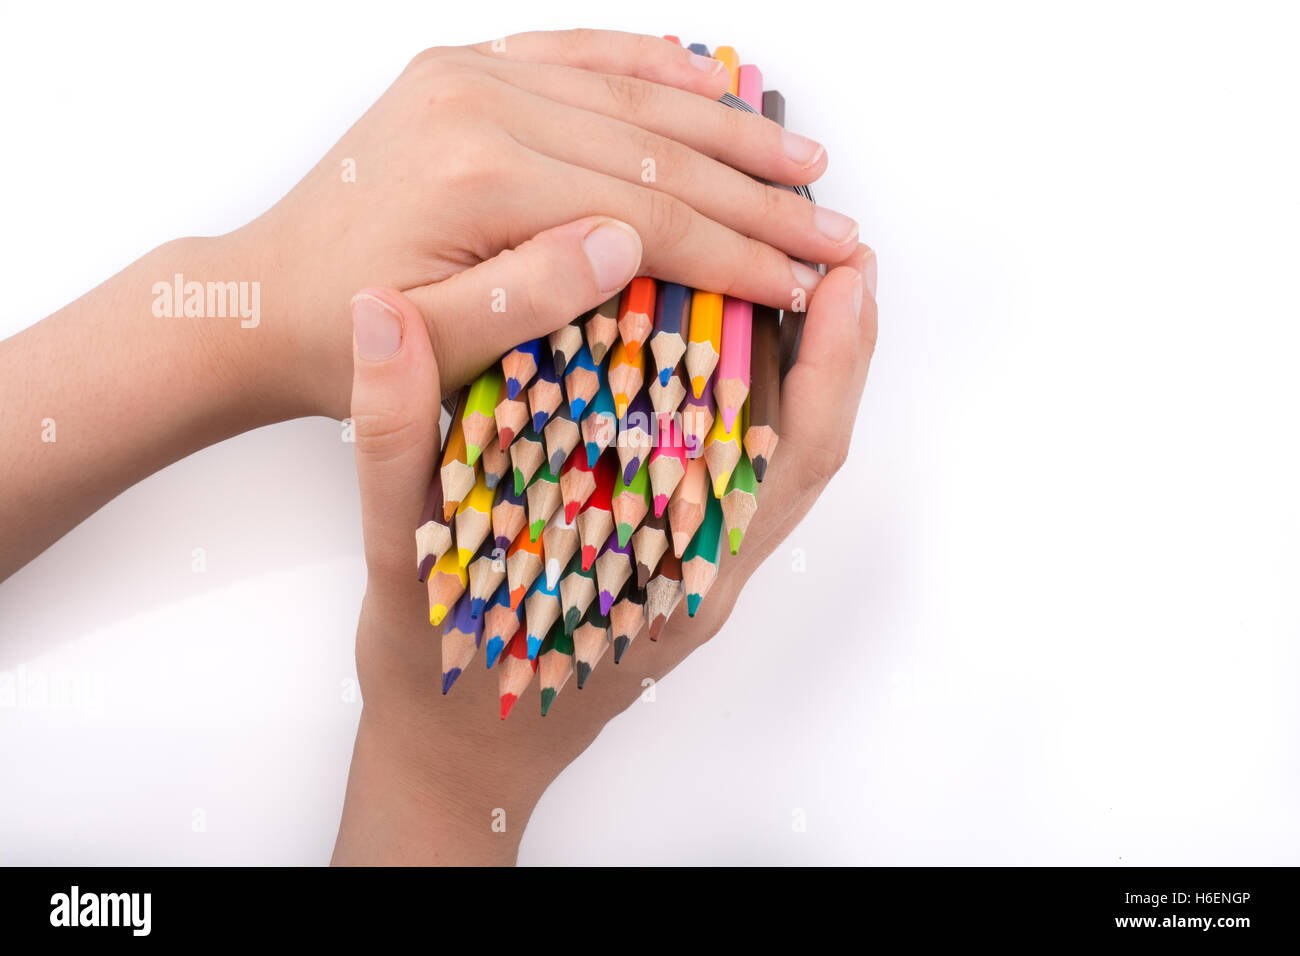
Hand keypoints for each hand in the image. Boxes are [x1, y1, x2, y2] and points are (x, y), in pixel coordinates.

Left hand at [226, 29, 857, 418]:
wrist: (263, 297)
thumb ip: (531, 294)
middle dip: (756, 196)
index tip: (806, 283)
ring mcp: (472, 76)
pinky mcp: (467, 71)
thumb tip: (636, 241)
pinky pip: (579, 53)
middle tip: (834, 228)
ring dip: (727, 127)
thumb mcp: (434, 346)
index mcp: (477, 177)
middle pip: (655, 149)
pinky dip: (652, 64)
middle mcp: (478, 103)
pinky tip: (710, 74)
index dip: (738, 253)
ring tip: (803, 160)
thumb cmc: (343, 343)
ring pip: (632, 95)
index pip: (646, 214)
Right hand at [331, 236, 876, 864]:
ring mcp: (696, 575)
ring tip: (802, 292)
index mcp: (660, 565)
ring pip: (780, 470)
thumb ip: (394, 436)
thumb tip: (386, 315)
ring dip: (803, 382)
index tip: (836, 273)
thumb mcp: (398, 552)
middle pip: (804, 453)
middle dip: (834, 351)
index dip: (819, 361)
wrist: (457, 754)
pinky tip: (729, 366)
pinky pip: (743, 486)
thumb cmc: (436, 670)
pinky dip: (758, 417)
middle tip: (838, 255)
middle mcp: (699, 572)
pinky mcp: (680, 572)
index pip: (775, 452)